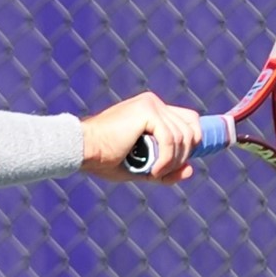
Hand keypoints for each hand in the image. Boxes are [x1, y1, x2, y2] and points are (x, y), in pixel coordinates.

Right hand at [80, 91, 200, 183]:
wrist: (83, 149)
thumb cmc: (104, 159)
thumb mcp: (142, 167)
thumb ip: (166, 169)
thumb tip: (191, 170)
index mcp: (151, 109)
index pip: (189, 121)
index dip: (192, 143)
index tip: (181, 163)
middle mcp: (154, 103)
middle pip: (192, 128)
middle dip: (185, 154)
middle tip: (164, 172)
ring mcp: (151, 104)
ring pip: (182, 136)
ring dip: (174, 161)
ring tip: (155, 173)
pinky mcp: (147, 111)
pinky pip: (170, 139)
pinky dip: (167, 159)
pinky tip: (154, 171)